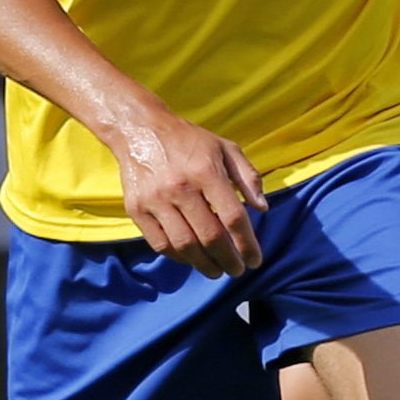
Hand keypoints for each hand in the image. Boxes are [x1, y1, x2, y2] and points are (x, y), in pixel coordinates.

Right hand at [109, 108, 267, 276]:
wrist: (139, 129)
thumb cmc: (188, 140)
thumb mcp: (225, 148)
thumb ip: (248, 177)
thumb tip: (263, 209)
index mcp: (206, 171)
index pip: (232, 217)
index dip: (247, 244)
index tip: (254, 260)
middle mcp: (180, 187)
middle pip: (210, 237)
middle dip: (228, 260)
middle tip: (237, 270)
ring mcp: (155, 200)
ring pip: (184, 245)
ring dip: (204, 265)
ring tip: (216, 270)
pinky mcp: (136, 209)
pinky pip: (160, 243)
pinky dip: (178, 257)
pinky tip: (191, 259)